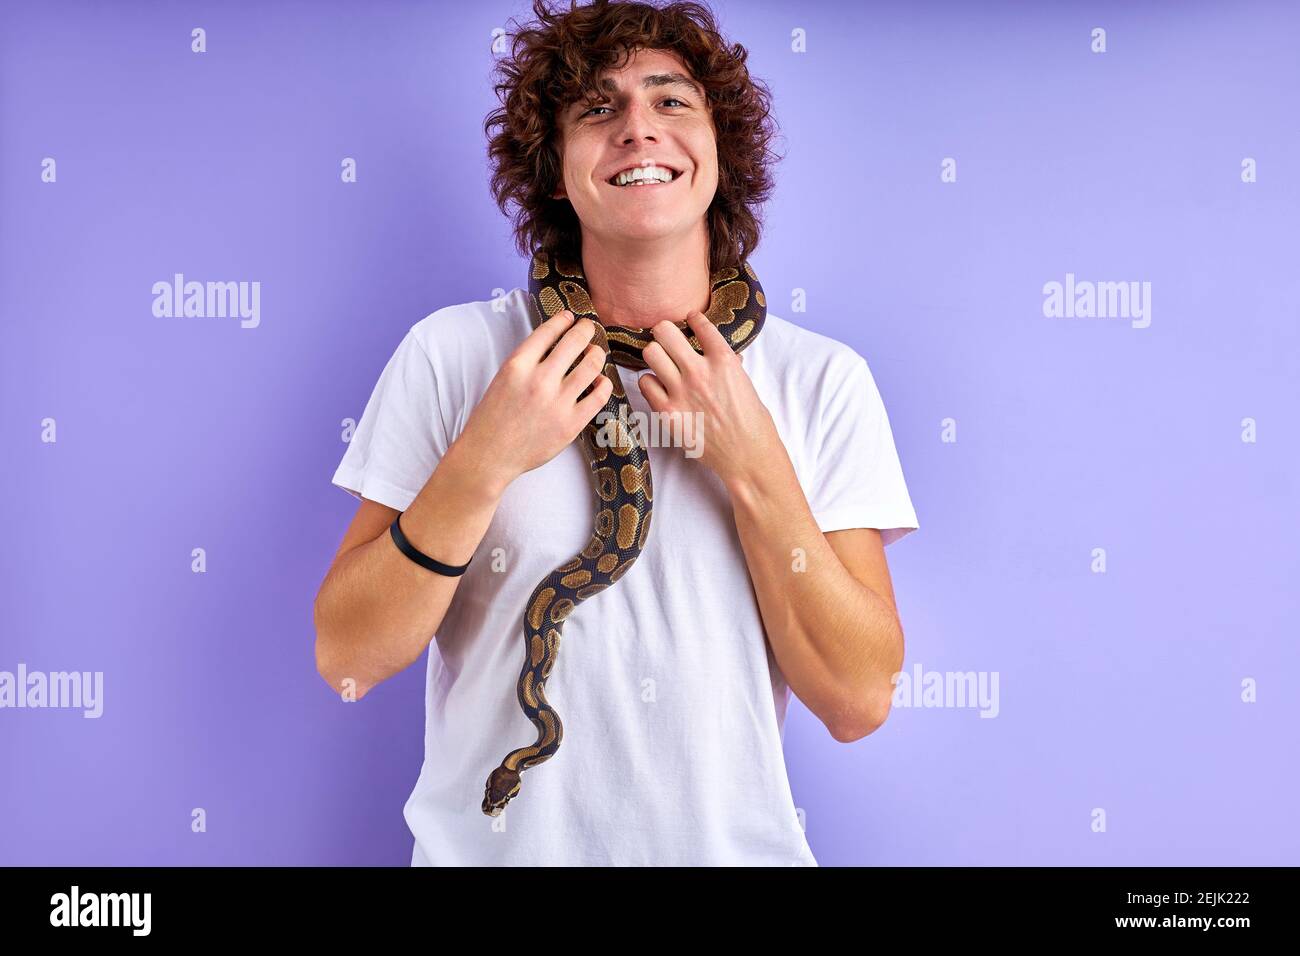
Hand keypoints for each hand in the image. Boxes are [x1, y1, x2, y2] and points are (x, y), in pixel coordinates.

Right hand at [455, 309, 612, 489]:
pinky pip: (599, 395)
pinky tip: (599, 381)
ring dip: (597, 353)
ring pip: (592, 365)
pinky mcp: (571, 423)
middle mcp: (539, 380)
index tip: (569, 317)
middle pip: (574, 342)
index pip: (548, 331)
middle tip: (589, 328)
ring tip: (596, 353)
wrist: (489, 455)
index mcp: (517, 366)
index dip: (562, 320)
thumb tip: (555, 344)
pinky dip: (603, 383)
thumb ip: (527, 361)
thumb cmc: (492, 418)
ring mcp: (557, 402)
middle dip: (585, 330)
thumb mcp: (503, 379)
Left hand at [636, 311, 779, 489]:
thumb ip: (728, 364)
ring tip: (663, 364)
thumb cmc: (752, 421)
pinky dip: (650, 382)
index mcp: (723, 360)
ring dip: (656, 356)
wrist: (746, 455)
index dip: (693, 319)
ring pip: (650, 353)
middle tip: (669, 340)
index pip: (699, 322)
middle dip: (665, 332)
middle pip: (664, 332)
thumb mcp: (745, 383)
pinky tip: (661, 387)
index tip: (690, 320)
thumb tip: (720, 353)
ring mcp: (680, 391)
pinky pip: (645, 383)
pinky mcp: (667, 412)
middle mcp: (699, 371)